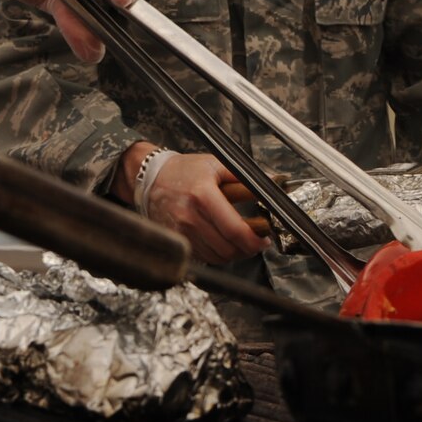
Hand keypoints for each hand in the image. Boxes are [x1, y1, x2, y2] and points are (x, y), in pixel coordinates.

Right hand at [140, 152, 270, 263]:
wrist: (150, 177)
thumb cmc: (183, 170)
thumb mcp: (214, 165)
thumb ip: (243, 177)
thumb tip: (271, 184)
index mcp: (203, 195)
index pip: (235, 229)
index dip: (254, 241)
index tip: (263, 240)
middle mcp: (190, 216)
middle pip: (228, 248)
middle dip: (247, 249)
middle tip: (254, 241)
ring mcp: (181, 231)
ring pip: (217, 256)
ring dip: (232, 253)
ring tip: (237, 240)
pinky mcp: (175, 239)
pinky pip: (203, 256)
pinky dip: (216, 254)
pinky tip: (220, 241)